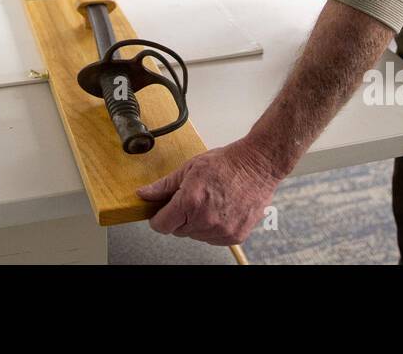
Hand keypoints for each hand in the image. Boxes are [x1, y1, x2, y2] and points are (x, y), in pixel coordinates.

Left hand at [137, 138, 281, 246]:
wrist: (257, 165)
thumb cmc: (227, 163)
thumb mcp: (189, 168)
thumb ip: (164, 185)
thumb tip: (144, 194)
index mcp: (190, 202)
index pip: (161, 225)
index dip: (158, 217)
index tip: (160, 212)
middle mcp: (205, 220)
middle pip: (178, 230)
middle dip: (179, 216)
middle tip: (192, 198)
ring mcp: (221, 230)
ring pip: (195, 235)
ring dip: (197, 223)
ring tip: (209, 201)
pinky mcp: (234, 236)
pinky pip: (213, 239)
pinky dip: (213, 228)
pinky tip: (220, 210)